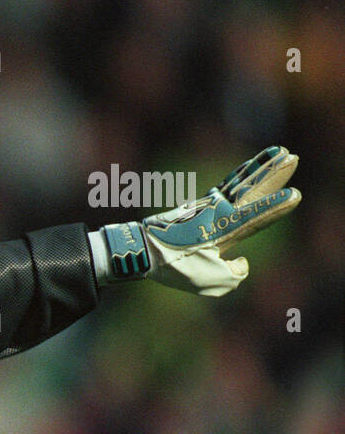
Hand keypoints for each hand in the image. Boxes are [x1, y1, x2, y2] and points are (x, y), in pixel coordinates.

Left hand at [142, 146, 300, 295]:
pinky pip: (226, 187)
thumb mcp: (210, 281)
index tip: (294, 195)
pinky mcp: (198, 207)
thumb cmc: (174, 266)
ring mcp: (207, 207)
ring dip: (260, 167)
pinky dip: (241, 176)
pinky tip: (248, 170)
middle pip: (250, 189)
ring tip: (278, 151)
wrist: (139, 249)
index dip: (274, 207)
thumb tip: (240, 261)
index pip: (255, 216)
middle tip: (292, 155)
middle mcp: (217, 213)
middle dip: (272, 173)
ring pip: (240, 182)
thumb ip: (235, 273)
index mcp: (222, 229)